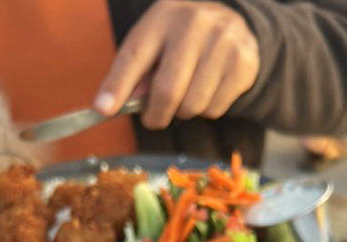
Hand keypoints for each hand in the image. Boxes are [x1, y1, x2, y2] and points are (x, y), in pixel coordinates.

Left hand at [94, 0, 259, 128]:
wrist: (233, 26)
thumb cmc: (181, 42)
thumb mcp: (153, 45)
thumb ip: (134, 74)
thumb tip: (114, 104)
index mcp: (162, 17)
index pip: (134, 56)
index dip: (117, 86)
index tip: (103, 110)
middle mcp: (193, 24)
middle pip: (168, 91)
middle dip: (156, 115)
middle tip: (154, 119)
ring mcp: (222, 41)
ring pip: (193, 105)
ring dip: (183, 113)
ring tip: (186, 95)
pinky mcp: (242, 62)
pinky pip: (215, 109)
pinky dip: (207, 111)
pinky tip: (208, 91)